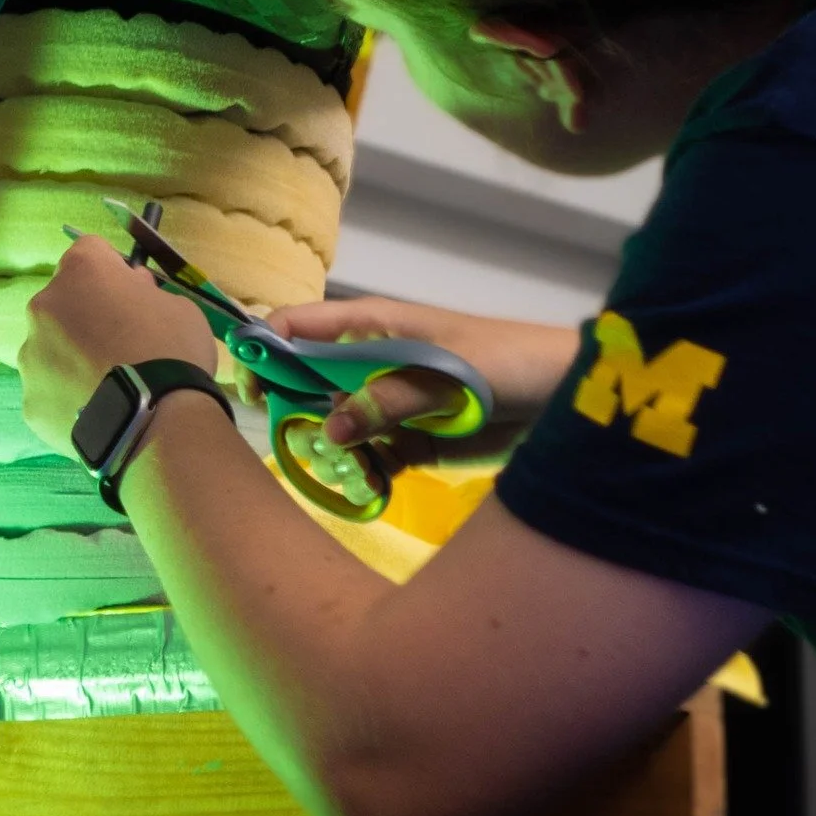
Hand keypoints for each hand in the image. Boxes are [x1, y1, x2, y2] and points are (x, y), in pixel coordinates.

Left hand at [19, 234, 216, 454]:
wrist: (156, 422)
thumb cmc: (172, 353)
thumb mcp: (178, 307)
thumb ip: (145, 292)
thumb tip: (132, 290)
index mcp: (81, 270)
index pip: (91, 251)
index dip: (113, 271)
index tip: (130, 293)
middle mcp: (44, 304)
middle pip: (63, 300)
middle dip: (86, 314)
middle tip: (120, 344)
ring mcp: (30, 354)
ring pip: (50, 347)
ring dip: (72, 356)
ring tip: (107, 385)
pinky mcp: (30, 399)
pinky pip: (50, 390)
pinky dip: (69, 397)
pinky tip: (97, 412)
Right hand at [262, 297, 579, 457]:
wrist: (564, 398)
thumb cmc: (504, 362)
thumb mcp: (446, 374)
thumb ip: (388, 398)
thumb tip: (329, 430)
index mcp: (369, 326)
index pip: (296, 326)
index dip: (264, 350)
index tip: (250, 388)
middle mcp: (367, 363)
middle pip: (303, 381)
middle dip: (292, 412)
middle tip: (296, 445)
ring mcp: (386, 404)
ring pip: (332, 426)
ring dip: (327, 452)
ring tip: (344, 475)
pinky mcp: (408, 441)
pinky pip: (367, 458)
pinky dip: (361, 474)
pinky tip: (369, 489)